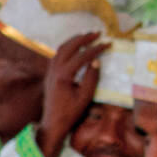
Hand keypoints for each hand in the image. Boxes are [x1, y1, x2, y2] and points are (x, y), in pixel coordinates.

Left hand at [35, 32, 107, 156]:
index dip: (96, 49)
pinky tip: (74, 48)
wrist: (53, 122)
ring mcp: (50, 71)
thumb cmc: (71, 112)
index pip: (82, 56)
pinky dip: (67, 47)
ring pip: (61, 49)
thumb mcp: (85, 97)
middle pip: (68, 47)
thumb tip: (96, 61)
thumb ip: (91, 78)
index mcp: (64, 76)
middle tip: (97, 33)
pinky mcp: (49, 74)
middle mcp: (54, 70)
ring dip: (74, 41)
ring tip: (86, 36)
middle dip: (83, 38)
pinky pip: (57, 55)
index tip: (107, 44)